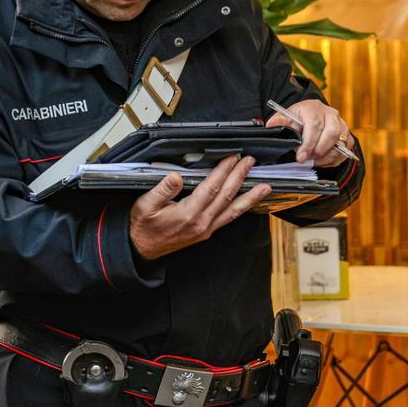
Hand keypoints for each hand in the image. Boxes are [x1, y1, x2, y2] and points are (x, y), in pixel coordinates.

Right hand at [129, 155, 271, 260]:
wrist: (142, 249)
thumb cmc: (143, 226)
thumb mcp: (145, 205)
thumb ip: (162, 190)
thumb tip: (175, 176)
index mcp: (188, 214)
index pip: (211, 188)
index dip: (223, 171)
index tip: (232, 158)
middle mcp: (201, 223)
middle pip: (226, 196)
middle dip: (240, 177)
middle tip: (250, 162)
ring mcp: (206, 229)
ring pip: (233, 210)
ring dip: (250, 196)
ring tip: (265, 186)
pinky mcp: (207, 232)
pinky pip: (229, 218)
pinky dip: (242, 209)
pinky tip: (249, 202)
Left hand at [266, 99, 350, 167]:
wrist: (312, 116)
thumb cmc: (299, 118)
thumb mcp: (286, 117)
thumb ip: (280, 121)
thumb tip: (271, 124)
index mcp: (314, 107)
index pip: (314, 124)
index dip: (308, 143)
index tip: (300, 157)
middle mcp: (331, 114)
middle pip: (331, 134)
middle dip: (318, 151)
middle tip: (306, 159)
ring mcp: (342, 125)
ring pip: (340, 144)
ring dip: (326, 156)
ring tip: (313, 160)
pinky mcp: (348, 136)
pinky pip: (345, 151)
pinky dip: (333, 159)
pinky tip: (321, 161)